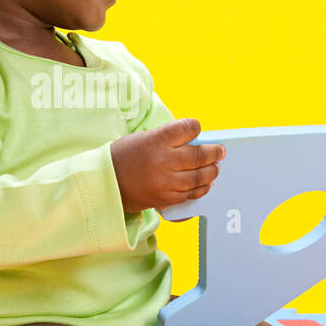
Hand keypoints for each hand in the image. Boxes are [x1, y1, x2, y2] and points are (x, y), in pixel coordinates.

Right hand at [110, 118, 225, 212]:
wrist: (105, 183)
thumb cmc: (124, 156)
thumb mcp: (143, 138)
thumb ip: (168, 138)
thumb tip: (194, 141)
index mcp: (157, 140)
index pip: (188, 128)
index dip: (196, 127)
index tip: (197, 129)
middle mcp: (163, 160)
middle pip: (200, 155)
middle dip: (214, 152)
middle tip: (220, 152)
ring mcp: (165, 182)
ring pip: (199, 177)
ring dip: (211, 172)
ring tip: (215, 168)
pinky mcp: (165, 198)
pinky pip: (190, 194)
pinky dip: (200, 188)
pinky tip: (204, 183)